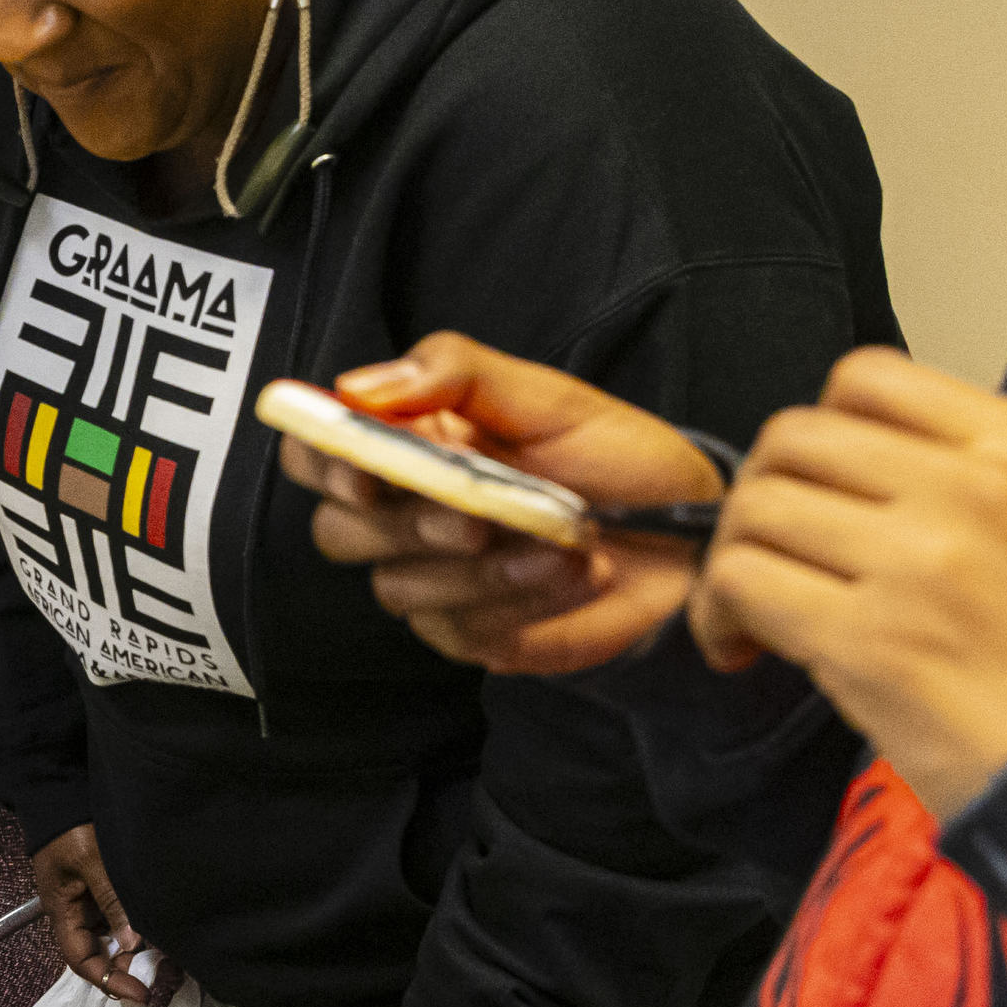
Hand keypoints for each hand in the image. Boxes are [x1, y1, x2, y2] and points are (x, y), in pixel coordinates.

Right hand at [29, 823, 177, 1006]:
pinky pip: (117, 917)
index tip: (140, 993)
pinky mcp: (99, 888)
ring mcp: (87, 901)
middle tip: (162, 975)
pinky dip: (135, 927)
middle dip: (125, 968)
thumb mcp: (92, 862)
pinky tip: (157, 929)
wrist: (58, 794)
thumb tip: (133, 942)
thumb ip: (112, 899)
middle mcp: (73, 912)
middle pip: (97, 953)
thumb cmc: (71, 828)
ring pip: (110, 937)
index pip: (80, 959)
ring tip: (165, 955)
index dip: (108, 980)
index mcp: (62, 911)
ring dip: (133, 949)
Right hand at [285, 334, 721, 676]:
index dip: (322, 460)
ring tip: (563, 543)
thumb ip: (456, 373)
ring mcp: (431, 578)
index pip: (317, 449)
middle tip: (477, 519)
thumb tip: (360, 385)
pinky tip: (575, 574)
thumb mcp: (549, 397)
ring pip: (396, 586)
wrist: (689, 541)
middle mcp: (405, 512)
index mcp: (410, 442)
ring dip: (478, 569)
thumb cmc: (618, 461)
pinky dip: (519, 600)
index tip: (364, 466)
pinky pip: (457, 629)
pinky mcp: (468, 633)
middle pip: (338, 531)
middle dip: (404, 526)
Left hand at [691, 348, 1006, 813]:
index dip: (821, 428)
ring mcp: (921, 560)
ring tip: (752, 608)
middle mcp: (978, 488)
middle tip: (770, 545)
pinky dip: (720, 614)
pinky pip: (744, 583)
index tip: (818, 481)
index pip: (871, 377)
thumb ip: (982, 475)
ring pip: (758, 507)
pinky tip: (744, 646)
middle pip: (797, 437)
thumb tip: (864, 465)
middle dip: (763, 489)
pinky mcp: (871, 639)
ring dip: (734, 556)